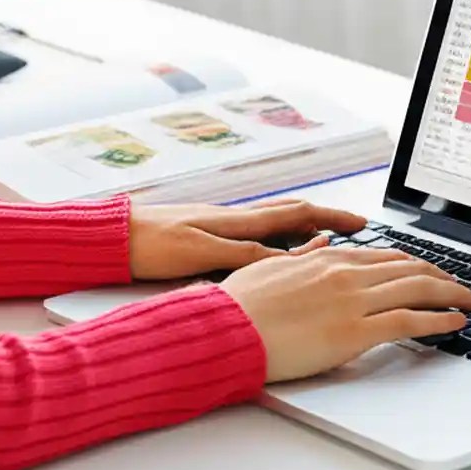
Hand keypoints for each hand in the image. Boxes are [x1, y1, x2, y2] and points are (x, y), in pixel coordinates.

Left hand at [128, 199, 366, 280]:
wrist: (110, 237)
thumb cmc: (150, 244)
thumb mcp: (202, 252)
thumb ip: (245, 253)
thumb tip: (288, 256)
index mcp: (237, 221)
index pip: (297, 215)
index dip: (332, 220)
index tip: (361, 224)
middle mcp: (233, 218)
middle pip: (291, 213)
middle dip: (325, 220)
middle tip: (353, 228)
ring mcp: (220, 225)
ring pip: (273, 222)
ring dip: (303, 227)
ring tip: (326, 237)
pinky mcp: (206, 234)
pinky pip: (254, 233)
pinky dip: (277, 237)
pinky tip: (275, 247)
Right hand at [220, 247, 470, 382]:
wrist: (224, 329)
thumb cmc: (239, 305)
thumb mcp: (269, 267)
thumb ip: (301, 256)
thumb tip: (318, 244)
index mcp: (326, 258)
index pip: (385, 256)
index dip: (414, 264)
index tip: (430, 272)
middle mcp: (345, 273)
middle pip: (410, 269)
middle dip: (443, 277)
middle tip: (462, 286)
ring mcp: (352, 300)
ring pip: (418, 289)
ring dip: (452, 294)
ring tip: (470, 301)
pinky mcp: (354, 331)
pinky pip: (409, 321)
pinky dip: (439, 319)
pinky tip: (455, 322)